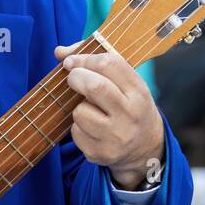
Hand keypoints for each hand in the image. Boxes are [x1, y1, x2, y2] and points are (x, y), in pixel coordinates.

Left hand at [55, 41, 164, 189]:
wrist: (145, 148)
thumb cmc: (129, 107)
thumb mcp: (127, 84)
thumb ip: (97, 64)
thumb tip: (59, 52)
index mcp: (139, 92)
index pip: (109, 64)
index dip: (85, 58)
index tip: (73, 61)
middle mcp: (130, 114)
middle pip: (94, 87)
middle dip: (76, 77)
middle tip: (73, 78)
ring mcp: (115, 136)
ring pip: (80, 112)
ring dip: (78, 107)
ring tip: (90, 109)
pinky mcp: (100, 153)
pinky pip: (75, 132)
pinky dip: (78, 126)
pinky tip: (91, 128)